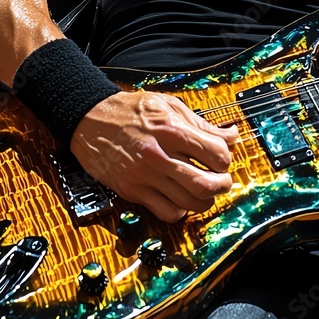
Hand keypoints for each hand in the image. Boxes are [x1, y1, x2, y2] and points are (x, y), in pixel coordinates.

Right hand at [70, 91, 238, 221]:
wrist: (88, 119)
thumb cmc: (130, 110)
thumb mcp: (169, 105)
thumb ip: (202, 124)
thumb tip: (230, 135)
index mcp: (172, 130)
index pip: (216, 154)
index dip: (225, 158)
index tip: (222, 158)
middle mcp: (159, 155)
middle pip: (206, 184)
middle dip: (222, 184)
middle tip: (222, 180)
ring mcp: (144, 176)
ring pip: (189, 202)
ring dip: (205, 200)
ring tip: (204, 190)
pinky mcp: (132, 191)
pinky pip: (166, 212)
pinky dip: (180, 210)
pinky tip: (180, 198)